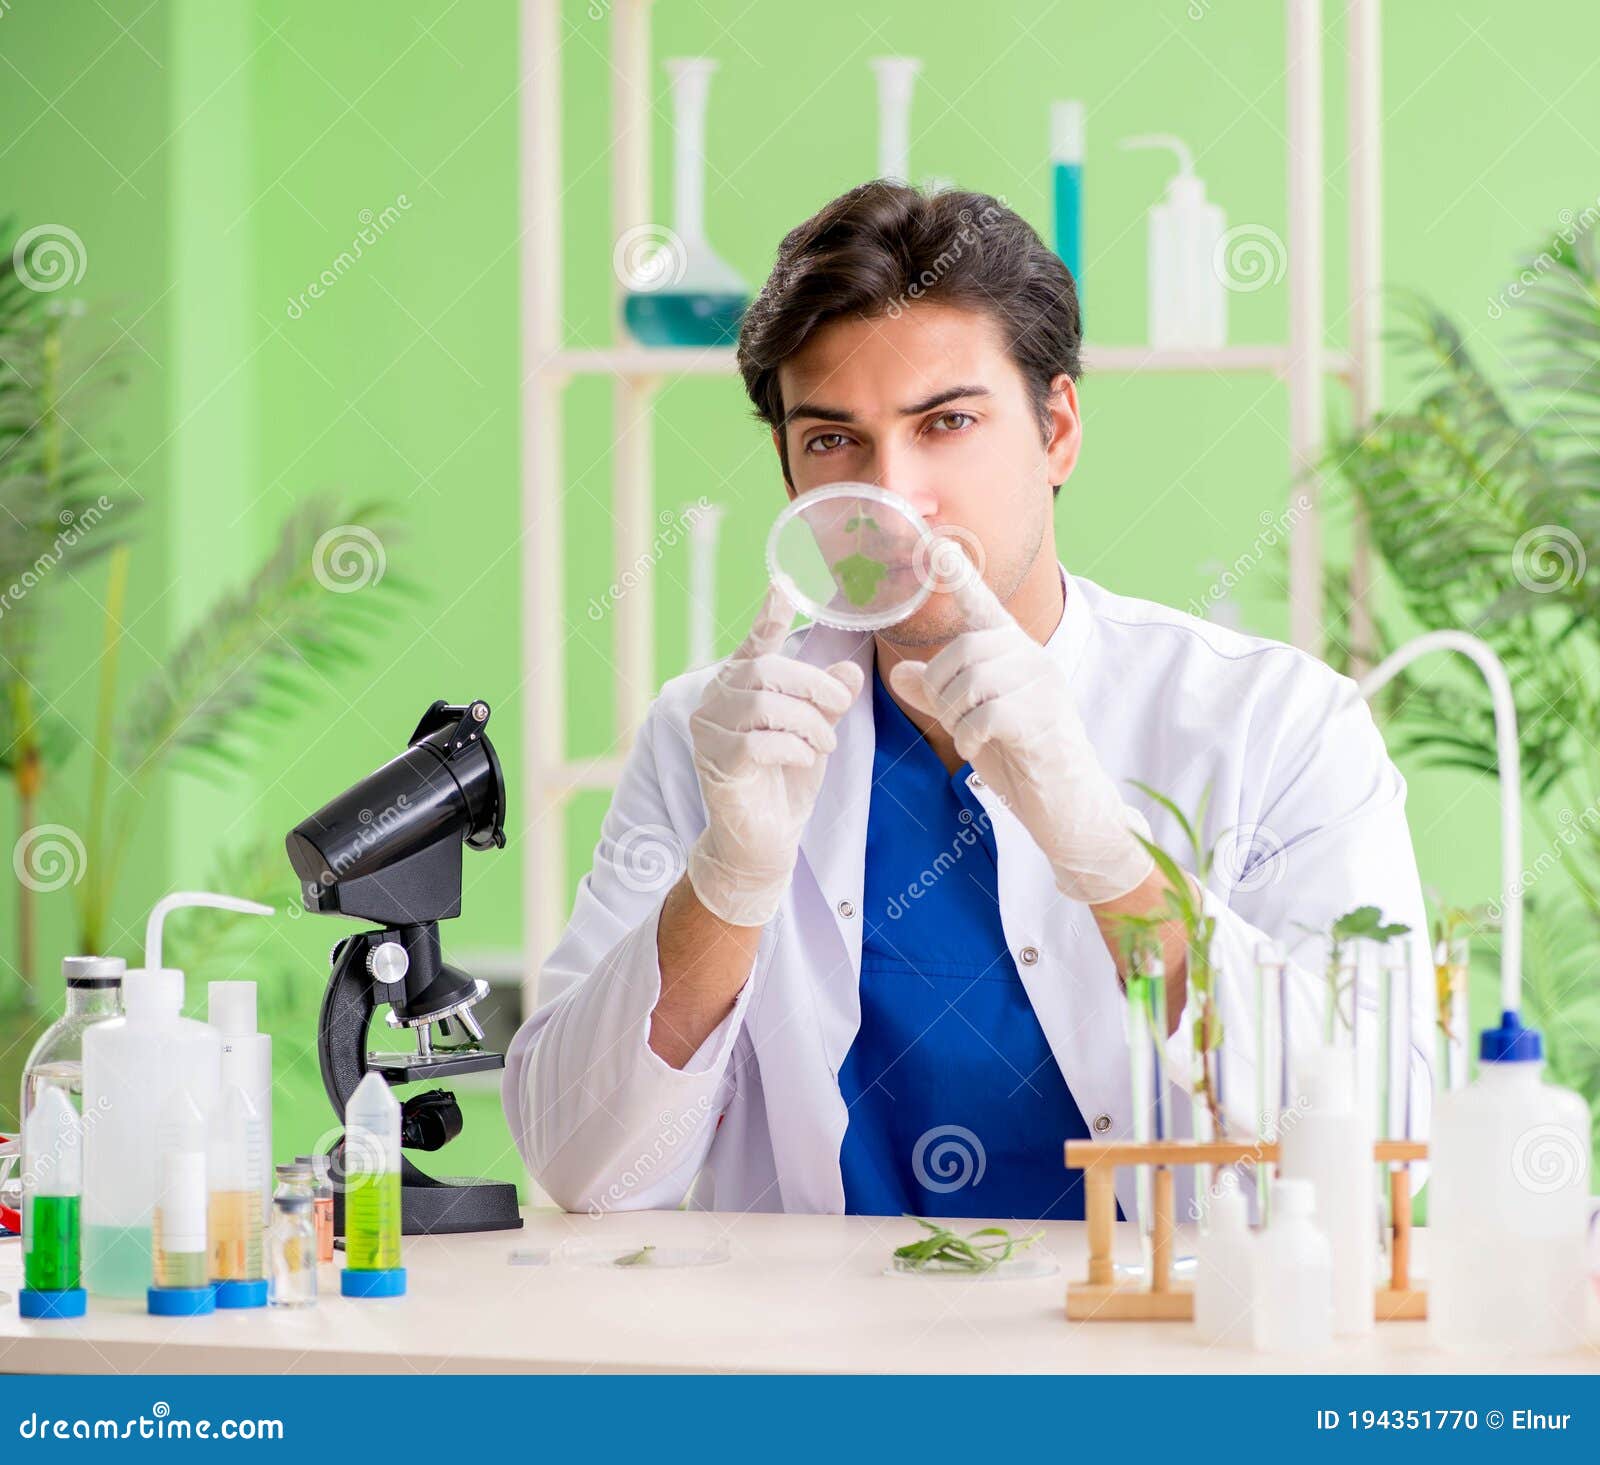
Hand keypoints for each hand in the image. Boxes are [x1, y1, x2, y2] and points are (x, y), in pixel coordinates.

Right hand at [685, 585, 865, 925]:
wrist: (763, 842)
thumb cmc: (784, 782)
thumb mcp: (815, 734)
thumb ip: (827, 702)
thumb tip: (850, 672)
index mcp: (739, 686)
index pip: (754, 644)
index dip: (768, 616)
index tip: (783, 587)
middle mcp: (715, 701)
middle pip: (767, 670)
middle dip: (814, 687)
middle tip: (840, 709)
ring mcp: (708, 732)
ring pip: (763, 704)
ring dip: (808, 723)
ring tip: (823, 745)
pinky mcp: (714, 763)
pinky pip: (758, 741)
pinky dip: (793, 748)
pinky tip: (803, 760)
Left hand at [888, 559, 1153, 904]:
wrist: (1072, 810)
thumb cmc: (1024, 763)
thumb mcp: (972, 724)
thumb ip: (939, 697)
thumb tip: (901, 673)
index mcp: (1014, 655)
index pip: (982, 605)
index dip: (958, 576)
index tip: (936, 541)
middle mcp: (1032, 659)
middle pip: (963, 648)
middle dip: (942, 688)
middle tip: (956, 720)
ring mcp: (1043, 686)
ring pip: (971, 680)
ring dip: (956, 716)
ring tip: (974, 738)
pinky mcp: (1044, 718)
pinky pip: (985, 713)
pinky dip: (971, 736)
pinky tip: (984, 750)